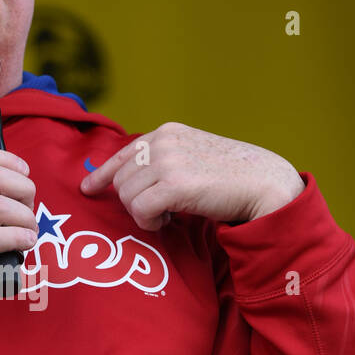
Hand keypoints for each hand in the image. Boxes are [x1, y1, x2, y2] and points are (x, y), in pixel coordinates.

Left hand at [80, 121, 304, 230]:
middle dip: (135, 201)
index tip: (88, 188)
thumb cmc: (233, 178)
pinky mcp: (175, 185)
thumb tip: (132, 182)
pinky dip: (150, 222)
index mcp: (167, 132)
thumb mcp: (194, 156)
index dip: (102, 174)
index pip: (123, 153)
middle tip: (163, 211)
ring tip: (172, 214)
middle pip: (121, 180)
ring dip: (144, 213)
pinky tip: (170, 220)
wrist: (265, 183)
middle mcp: (163, 141)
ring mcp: (168, 161)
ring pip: (127, 196)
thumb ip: (166, 161)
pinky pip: (139, 210)